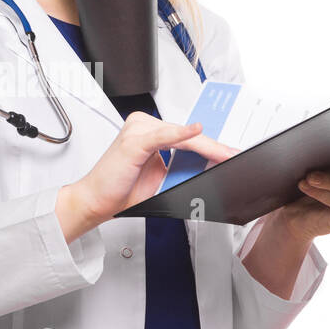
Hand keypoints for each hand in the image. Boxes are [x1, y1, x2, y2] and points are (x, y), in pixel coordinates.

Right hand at [70, 112, 238, 225]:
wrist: (95, 202)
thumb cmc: (121, 191)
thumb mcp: (161, 179)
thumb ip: (182, 169)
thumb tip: (210, 167)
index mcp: (149, 131)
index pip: (186, 137)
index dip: (210, 146)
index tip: (230, 153)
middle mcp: (142, 126)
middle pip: (186, 136)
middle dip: (213, 147)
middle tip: (234, 155)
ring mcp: (137, 130)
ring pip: (181, 137)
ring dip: (206, 147)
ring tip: (226, 155)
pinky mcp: (134, 140)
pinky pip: (163, 136)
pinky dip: (181, 135)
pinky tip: (197, 131)